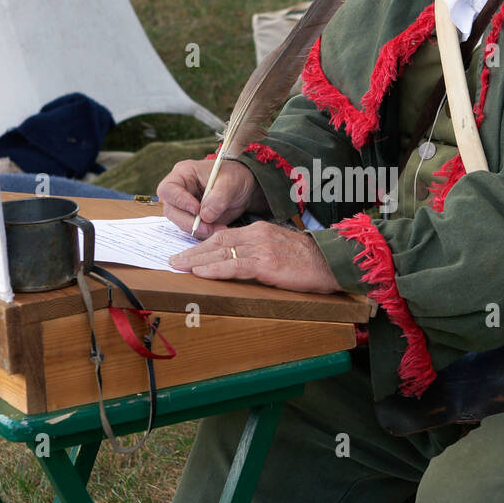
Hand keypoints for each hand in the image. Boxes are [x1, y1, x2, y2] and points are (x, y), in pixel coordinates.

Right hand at [157, 157, 266, 238]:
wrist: (243, 188)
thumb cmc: (234, 177)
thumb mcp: (230, 183)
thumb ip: (218, 198)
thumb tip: (205, 217)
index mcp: (183, 174)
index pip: (168, 189)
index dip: (179, 201)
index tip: (197, 209)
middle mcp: (179, 191)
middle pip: (171, 211)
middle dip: (189, 222)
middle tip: (208, 227)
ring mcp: (184, 207)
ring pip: (181, 223)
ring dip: (199, 230)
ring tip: (220, 228)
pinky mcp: (192, 219)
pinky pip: (192, 230)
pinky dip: (204, 233)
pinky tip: (219, 229)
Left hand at [168, 222, 342, 293]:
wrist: (330, 262)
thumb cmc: (308, 260)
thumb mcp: (279, 249)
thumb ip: (259, 252)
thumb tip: (239, 263)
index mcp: (259, 230)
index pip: (224, 236)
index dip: (202, 245)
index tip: (187, 253)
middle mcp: (257, 235)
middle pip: (217, 242)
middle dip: (192, 252)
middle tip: (173, 260)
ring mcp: (261, 248)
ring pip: (221, 252)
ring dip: (196, 261)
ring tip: (179, 267)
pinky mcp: (267, 264)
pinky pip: (235, 266)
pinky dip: (214, 269)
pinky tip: (200, 272)